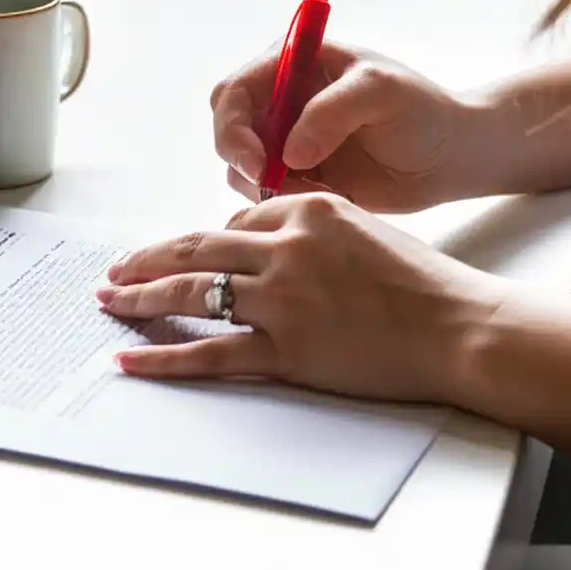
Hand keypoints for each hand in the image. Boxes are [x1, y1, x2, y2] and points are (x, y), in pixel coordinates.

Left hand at [95, 193, 505, 403]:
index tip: (185, 255)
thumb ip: (310, 230)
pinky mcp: (286, 349)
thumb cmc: (422, 281)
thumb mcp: (364, 229)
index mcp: (307, 209)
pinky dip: (164, 359)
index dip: (206, 240)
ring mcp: (282, 299)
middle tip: (115, 269)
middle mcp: (285, 247)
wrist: (460, 327)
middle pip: (195, 247)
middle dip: (146, 258)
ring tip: (110, 302)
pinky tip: (131, 360)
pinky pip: (210, 354)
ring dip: (140, 296)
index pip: (236, 216)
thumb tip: (263, 239)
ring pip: (190, 292)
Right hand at [212, 41, 494, 211]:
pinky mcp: (297, 177)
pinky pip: (268, 194)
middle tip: (273, 184)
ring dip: (270, 184)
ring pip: (242, 168)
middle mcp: (281, 100)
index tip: (257, 160)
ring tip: (325, 187)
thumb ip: (332, 112)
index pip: (234, 91)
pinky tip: (331, 196)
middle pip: (227, 129)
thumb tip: (290, 152)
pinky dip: (288, 201)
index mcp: (293, 63)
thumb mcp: (382, 92)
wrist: (448, 157)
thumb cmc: (421, 111)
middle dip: (242, 160)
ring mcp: (285, 140)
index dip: (233, 126)